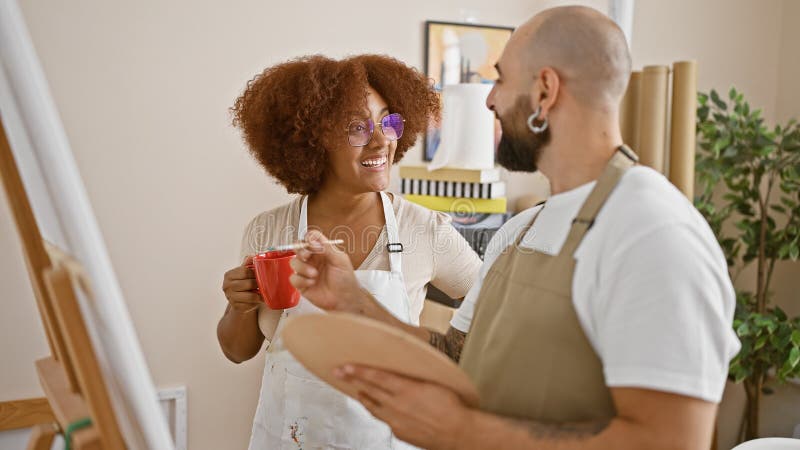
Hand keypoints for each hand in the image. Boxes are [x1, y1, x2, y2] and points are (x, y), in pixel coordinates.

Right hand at [221, 255, 261, 312]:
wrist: (239, 299)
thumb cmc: (244, 282)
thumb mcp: (245, 272)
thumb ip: (248, 264)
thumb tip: (253, 256)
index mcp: (229, 275)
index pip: (245, 271)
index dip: (255, 273)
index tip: (261, 274)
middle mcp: (227, 286)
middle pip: (248, 284)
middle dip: (259, 284)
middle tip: (265, 284)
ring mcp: (230, 297)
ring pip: (251, 296)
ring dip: (259, 295)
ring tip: (264, 293)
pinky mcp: (236, 307)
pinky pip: (250, 305)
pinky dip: (256, 303)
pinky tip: (258, 299)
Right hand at [289, 230, 364, 311]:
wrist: (345, 299)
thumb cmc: (346, 280)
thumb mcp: (340, 260)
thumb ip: (327, 248)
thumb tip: (314, 239)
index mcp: (322, 251)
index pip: (310, 239)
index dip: (309, 240)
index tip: (313, 245)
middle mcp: (312, 259)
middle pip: (298, 247)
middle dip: (300, 250)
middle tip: (307, 256)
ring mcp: (306, 271)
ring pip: (294, 262)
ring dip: (303, 268)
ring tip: (315, 274)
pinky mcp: (301, 284)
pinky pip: (293, 278)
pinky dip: (302, 280)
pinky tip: (312, 283)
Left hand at [334, 364, 471, 449]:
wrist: (458, 433)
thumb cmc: (451, 406)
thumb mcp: (433, 383)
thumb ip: (414, 377)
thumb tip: (402, 370)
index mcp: (406, 390)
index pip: (376, 377)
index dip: (359, 370)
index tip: (346, 365)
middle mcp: (397, 405)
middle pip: (369, 390)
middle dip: (352, 380)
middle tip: (339, 372)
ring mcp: (396, 421)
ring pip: (373, 406)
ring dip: (363, 396)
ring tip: (356, 389)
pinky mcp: (399, 432)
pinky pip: (383, 419)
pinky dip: (378, 410)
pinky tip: (377, 407)